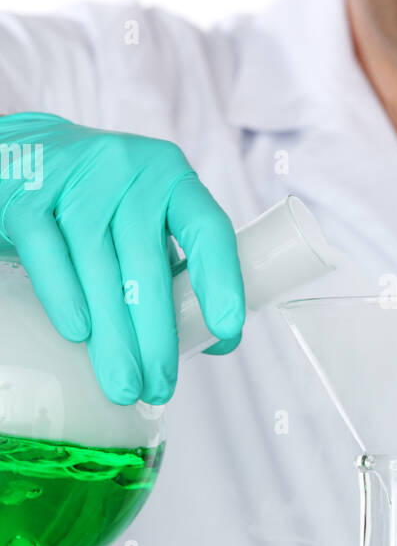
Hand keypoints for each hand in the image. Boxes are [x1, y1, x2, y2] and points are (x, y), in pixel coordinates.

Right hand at [0, 112, 244, 403]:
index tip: (226, 329)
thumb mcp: (144, 224)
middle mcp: (128, 170)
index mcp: (171, 179)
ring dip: (114, 334)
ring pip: (99, 266)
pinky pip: (48, 252)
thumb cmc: (98, 205)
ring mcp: (76, 178)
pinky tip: (79, 334)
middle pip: (146, 262)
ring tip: (123, 385)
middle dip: (156, 334)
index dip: (221, 279)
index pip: (207, 228)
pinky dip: (64, 296)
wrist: (22, 158)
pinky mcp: (25, 193)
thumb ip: (177, 271)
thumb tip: (217, 342)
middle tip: (159, 387)